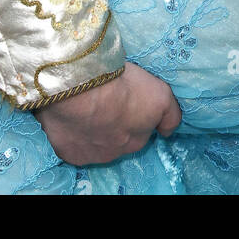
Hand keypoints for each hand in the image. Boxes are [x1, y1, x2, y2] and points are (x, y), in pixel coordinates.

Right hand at [35, 62, 181, 165]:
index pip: (148, 128)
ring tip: (87, 109)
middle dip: (121, 124)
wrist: (83, 90)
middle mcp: (124, 149)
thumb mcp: (158, 92)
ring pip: (101, 144)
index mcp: (144, 134)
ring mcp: (98, 154)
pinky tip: (71, 120)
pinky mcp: (74, 154)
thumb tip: (166, 129)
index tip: (133, 101)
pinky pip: (76, 147)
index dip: (141, 114)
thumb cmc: (121, 84)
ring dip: (98, 131)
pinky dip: (75, 137)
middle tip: (109, 101)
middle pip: (126, 138)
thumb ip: (167, 112)